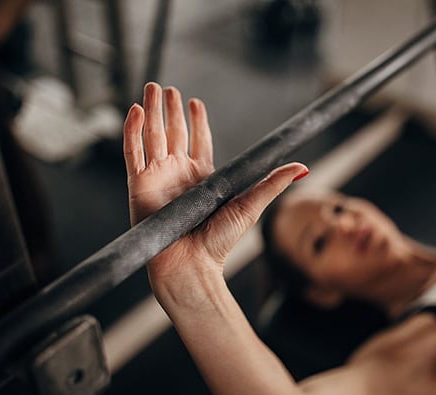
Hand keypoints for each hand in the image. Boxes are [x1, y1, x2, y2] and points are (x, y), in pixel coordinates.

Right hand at [123, 82, 307, 282]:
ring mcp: (157, 179)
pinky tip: (138, 109)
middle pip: (174, 133)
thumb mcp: (251, 205)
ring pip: (152, 136)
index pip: (199, 142)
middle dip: (171, 110)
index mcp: (204, 178)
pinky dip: (133, 130)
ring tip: (153, 87)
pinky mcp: (139, 186)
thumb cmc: (220, 243)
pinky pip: (133, 152)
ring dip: (152, 111)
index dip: (197, 122)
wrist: (192, 266)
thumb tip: (302, 168)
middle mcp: (179, 175)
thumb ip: (272, 182)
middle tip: (169, 89)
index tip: (195, 102)